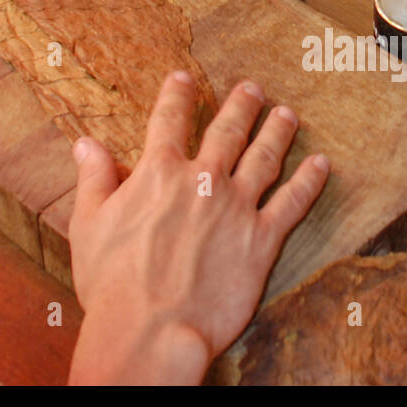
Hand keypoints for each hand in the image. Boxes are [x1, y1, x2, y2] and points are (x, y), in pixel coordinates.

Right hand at [67, 71, 329, 384]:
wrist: (151, 328)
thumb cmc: (112, 283)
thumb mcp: (89, 224)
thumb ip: (93, 178)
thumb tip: (84, 144)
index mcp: (158, 173)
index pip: (168, 121)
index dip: (177, 95)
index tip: (183, 78)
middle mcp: (203, 181)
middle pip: (227, 131)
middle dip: (242, 105)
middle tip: (254, 88)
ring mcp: (237, 208)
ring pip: (264, 158)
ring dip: (277, 133)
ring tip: (287, 115)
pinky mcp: (262, 239)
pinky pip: (293, 202)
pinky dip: (309, 181)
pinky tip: (321, 164)